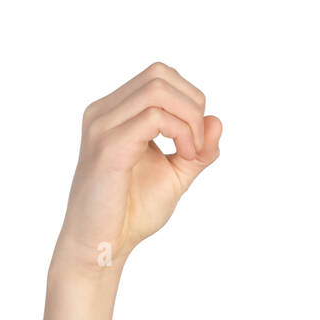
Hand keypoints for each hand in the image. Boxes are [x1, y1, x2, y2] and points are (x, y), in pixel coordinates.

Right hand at [53, 61, 221, 273]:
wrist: (103, 245)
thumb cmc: (131, 212)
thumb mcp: (176, 175)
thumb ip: (198, 149)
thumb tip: (217, 120)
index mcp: (114, 113)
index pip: (160, 76)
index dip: (190, 101)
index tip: (197, 142)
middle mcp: (103, 112)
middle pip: (160, 74)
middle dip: (193, 105)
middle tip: (198, 144)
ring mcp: (102, 126)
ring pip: (157, 89)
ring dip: (189, 118)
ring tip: (191, 153)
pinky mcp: (108, 147)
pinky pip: (153, 118)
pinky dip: (181, 133)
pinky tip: (185, 159)